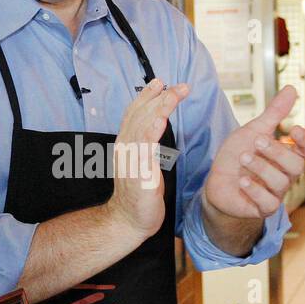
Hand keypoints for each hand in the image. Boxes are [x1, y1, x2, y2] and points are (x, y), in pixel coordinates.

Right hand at [107, 78, 188, 241]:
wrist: (128, 221)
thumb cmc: (138, 196)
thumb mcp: (142, 165)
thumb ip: (146, 146)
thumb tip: (155, 129)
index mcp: (125, 144)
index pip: (134, 113)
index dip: (145, 96)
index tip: (158, 82)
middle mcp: (125, 147)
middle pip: (140, 115)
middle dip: (159, 97)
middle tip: (179, 85)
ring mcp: (130, 159)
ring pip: (143, 126)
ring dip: (160, 107)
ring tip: (174, 94)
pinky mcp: (138, 172)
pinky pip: (144, 148)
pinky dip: (152, 131)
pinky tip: (161, 119)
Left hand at [202, 86, 304, 219]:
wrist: (217, 181)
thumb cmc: (238, 155)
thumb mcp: (253, 131)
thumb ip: (274, 114)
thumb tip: (291, 88)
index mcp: (287, 156)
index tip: (293, 128)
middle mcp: (286, 175)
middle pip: (296, 166)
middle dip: (276, 151)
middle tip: (256, 141)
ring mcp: (275, 193)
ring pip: (281, 182)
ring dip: (261, 167)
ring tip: (243, 157)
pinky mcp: (262, 208)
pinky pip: (268, 203)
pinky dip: (255, 190)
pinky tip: (242, 181)